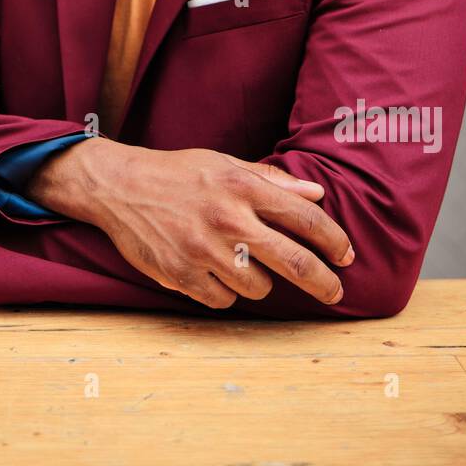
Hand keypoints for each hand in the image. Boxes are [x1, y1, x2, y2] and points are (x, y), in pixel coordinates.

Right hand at [37, 140, 353, 310]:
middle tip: (335, 293)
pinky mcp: (181, 275)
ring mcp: (203, 250)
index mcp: (242, 186)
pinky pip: (224, 300)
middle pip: (295, 263)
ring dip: (259, 281)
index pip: (306, 219)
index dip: (335, 242)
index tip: (346, 256)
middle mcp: (227, 218)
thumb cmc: (178, 174)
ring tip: (240, 263)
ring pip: (259, 288)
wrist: (118, 186)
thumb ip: (272, 181)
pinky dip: (224, 292)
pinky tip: (213, 272)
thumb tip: (317, 194)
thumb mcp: (224, 165)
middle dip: (324, 283)